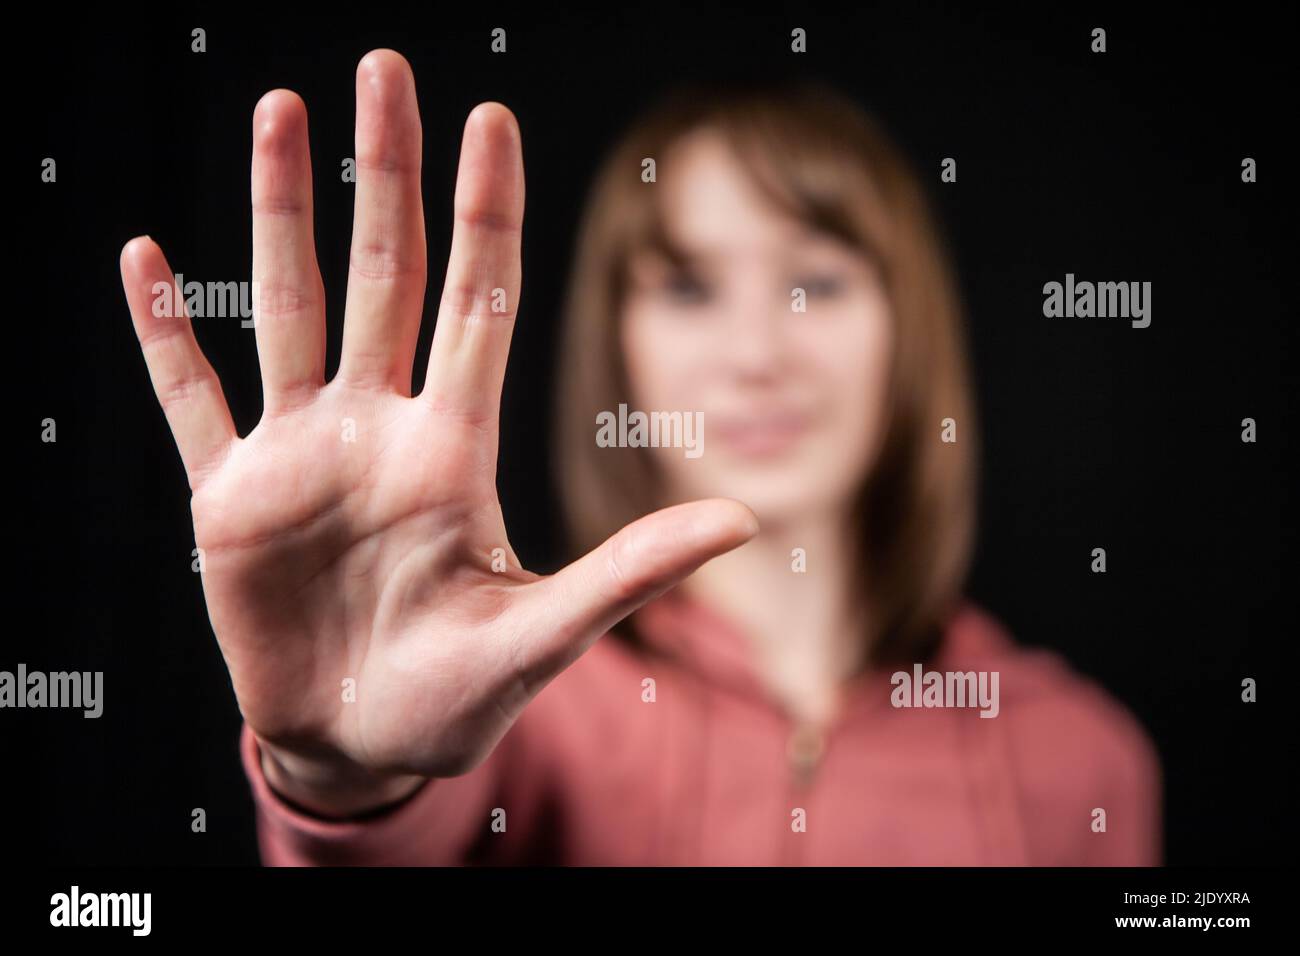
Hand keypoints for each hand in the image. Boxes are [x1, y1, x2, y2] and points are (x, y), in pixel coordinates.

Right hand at [118, 50, 756, 815]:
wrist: (366, 744)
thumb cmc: (461, 694)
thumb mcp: (544, 632)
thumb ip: (631, 572)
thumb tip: (745, 520)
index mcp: (454, 450)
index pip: (476, 300)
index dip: (485, 210)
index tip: (490, 119)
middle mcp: (379, 429)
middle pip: (384, 273)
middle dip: (384, 172)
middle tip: (385, 68)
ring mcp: (302, 455)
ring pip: (287, 307)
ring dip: (279, 212)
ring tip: (280, 112)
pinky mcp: (231, 498)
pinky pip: (192, 400)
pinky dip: (165, 337)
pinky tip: (144, 259)